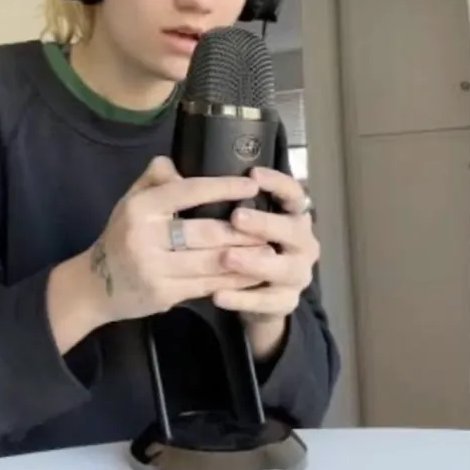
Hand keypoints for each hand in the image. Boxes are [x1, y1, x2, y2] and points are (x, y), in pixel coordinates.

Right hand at [85, 157, 265, 325]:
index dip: (223, 187)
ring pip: (209, 262)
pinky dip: (232, 280)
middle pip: (205, 231)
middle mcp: (145, 237)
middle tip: (269, 224)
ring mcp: (154, 269)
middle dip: (242, 230)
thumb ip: (157, 177)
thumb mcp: (131, 199)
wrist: (96, 285)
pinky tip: (251, 274)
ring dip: (244, 257)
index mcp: (140, 208)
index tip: (252, 185)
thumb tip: (182, 163)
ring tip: (269, 249)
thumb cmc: (122, 234)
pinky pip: (206, 286)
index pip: (189, 192)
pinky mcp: (163, 295)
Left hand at [212, 167, 319, 358]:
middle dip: (265, 223)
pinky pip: (267, 301)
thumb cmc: (239, 243)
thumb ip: (203, 191)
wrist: (257, 293)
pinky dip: (242, 299)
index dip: (277, 183)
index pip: (293, 192)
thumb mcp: (226, 216)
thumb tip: (167, 168)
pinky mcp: (287, 302)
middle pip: (294, 229)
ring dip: (254, 262)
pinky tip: (218, 294)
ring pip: (284, 268)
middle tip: (236, 218)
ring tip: (226, 257)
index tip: (253, 175)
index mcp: (292, 214)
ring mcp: (298, 273)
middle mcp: (303, 241)